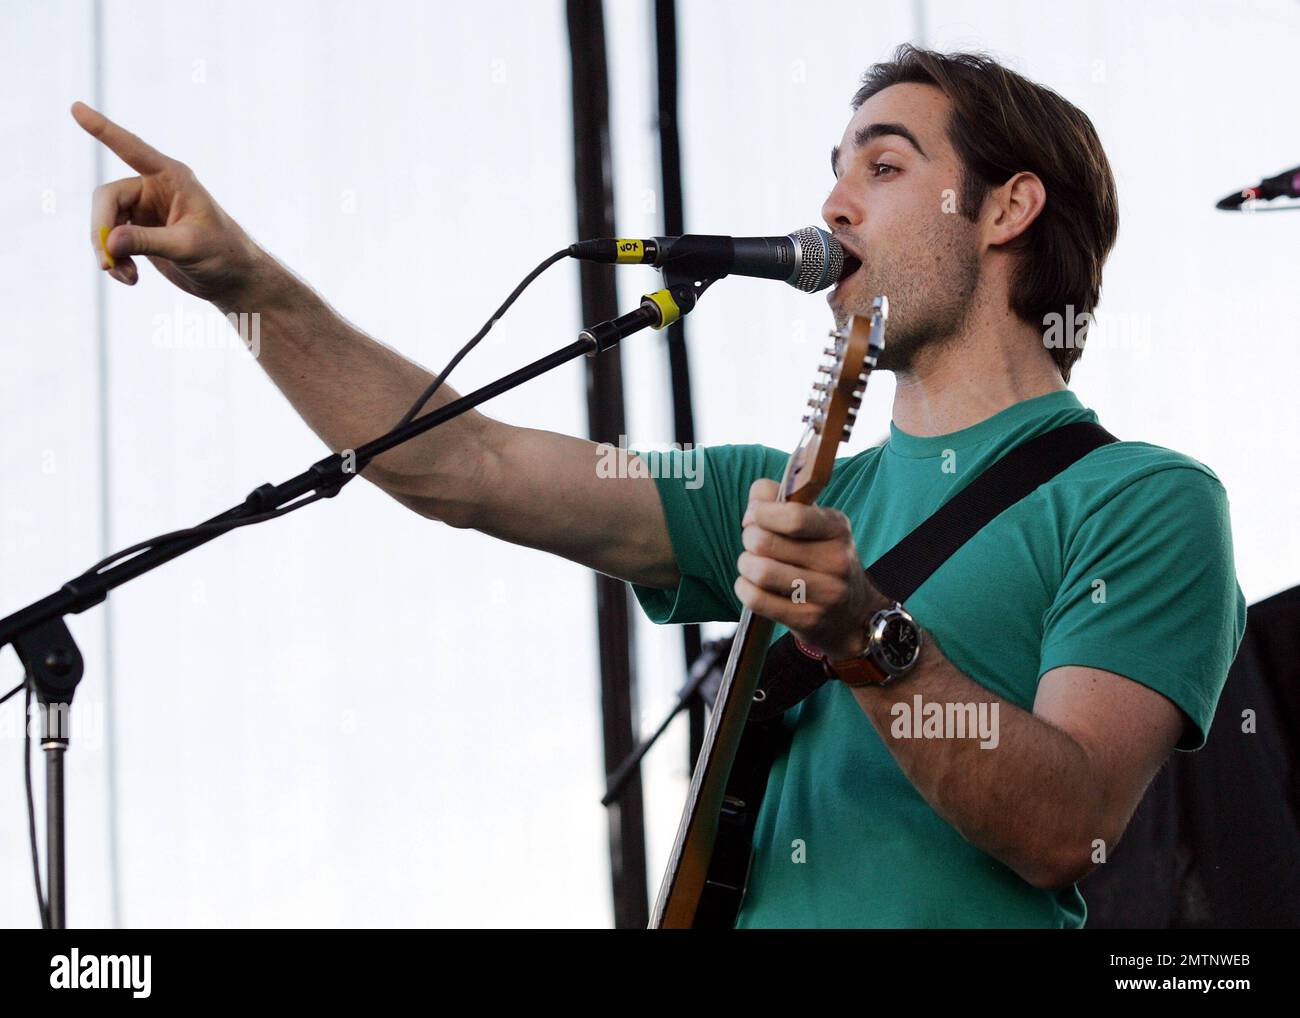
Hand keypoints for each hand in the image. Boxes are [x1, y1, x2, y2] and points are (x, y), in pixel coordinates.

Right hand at [70, 101, 261, 302]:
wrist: (234, 280)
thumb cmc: (223, 254)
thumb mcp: (188, 247)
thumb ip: (147, 242)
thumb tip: (108, 242)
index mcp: (172, 178)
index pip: (131, 148)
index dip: (102, 129)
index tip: (76, 107)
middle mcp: (154, 189)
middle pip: (106, 198)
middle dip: (101, 229)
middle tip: (107, 261)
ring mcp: (144, 212)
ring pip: (104, 223)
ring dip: (107, 251)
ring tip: (123, 275)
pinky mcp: (139, 234)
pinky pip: (111, 243)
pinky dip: (115, 261)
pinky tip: (129, 279)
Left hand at [734, 478, 883, 659]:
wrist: (851, 612)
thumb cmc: (820, 557)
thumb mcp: (813, 522)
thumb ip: (779, 497)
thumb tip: (755, 502)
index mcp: (837, 529)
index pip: (793, 517)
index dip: (761, 512)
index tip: (755, 515)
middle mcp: (836, 561)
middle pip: (765, 543)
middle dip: (748, 538)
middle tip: (753, 542)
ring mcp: (825, 594)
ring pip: (760, 572)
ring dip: (745, 565)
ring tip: (752, 564)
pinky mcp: (807, 619)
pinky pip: (757, 599)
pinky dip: (744, 588)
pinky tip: (751, 584)